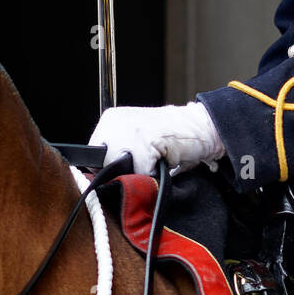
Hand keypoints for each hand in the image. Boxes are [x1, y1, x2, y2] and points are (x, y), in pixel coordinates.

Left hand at [88, 101, 225, 176]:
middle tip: (145, 159)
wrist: (200, 125)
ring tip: (154, 158)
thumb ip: (114, 151)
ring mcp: (130, 131)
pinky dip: (153, 171)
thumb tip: (98, 176)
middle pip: (104, 165)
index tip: (129, 162)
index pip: (93, 155)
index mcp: (110, 118)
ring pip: (120, 170)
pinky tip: (163, 158)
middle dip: (122, 169)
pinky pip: (141, 172)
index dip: (109, 165)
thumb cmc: (169, 135)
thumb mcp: (134, 135)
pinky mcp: (146, 142)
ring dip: (138, 171)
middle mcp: (116, 121)